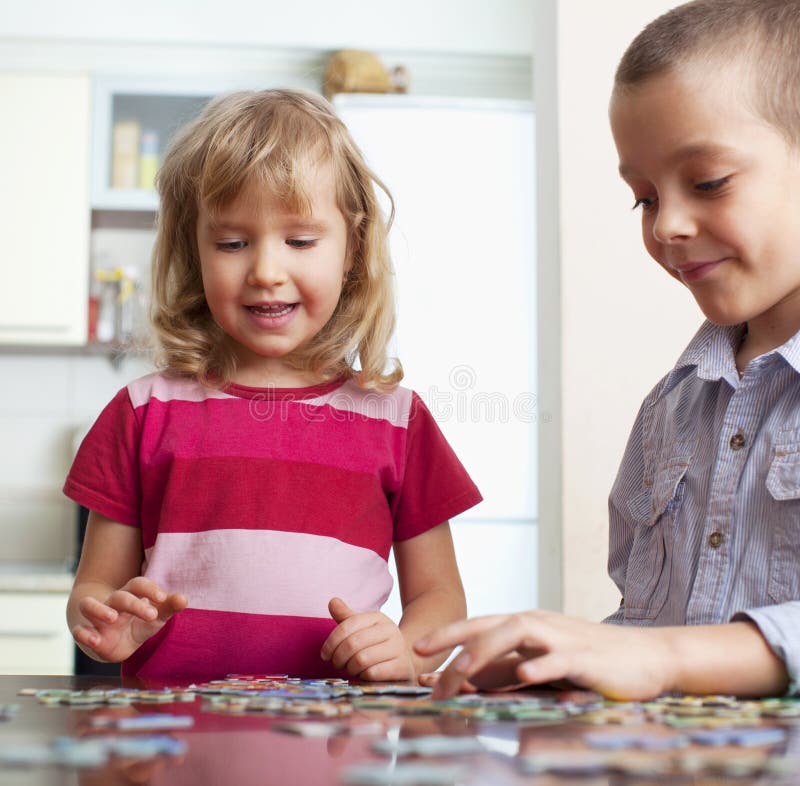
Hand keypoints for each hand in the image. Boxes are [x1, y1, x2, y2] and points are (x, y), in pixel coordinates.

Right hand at [72, 577, 187, 662]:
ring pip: (89, 605)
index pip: (138, 584)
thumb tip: (184, 599)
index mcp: (131, 595)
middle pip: (120, 596)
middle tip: (151, 614)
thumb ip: (169, 607)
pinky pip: (79, 631)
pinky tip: (95, 641)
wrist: (112, 640)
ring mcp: (97, 618)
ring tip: (112, 617)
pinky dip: (84, 634)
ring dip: (99, 609)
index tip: (162, 597)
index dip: (150, 589)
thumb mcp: (155, 616)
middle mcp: (112, 603)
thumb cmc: (137, 622)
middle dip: (134, 604)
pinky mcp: (87, 634)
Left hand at [320, 597, 415, 680]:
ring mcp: (398, 648)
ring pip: (361, 660)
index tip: (325, 655)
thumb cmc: (376, 645)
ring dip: (350, 668)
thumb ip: (345, 617)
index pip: (348, 625)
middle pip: (353, 643)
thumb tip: (332, 601)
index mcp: (378, 617)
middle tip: (337, 664)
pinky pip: (372, 673)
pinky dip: (362, 676)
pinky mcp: (402, 667)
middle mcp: (390, 629)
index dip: (331, 642)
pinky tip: (363, 675)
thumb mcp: (361, 629)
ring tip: (350, 669)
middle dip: (338, 657)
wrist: (404, 661)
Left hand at [414, 610, 670, 700]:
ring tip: (463, 669)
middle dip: (455, 638)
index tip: (418, 650)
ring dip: (488, 649)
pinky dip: (541, 665)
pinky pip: (560, 659)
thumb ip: (505, 672)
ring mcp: (562, 639)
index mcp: (526, 626)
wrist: (646, 656)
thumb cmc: (587, 662)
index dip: (448, 635)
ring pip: (518, 633)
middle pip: (490, 623)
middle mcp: (539, 625)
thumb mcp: (540, 666)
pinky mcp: (586, 659)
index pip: (480, 625)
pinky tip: (525, 676)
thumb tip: (463, 683)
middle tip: (424, 656)